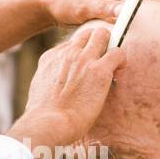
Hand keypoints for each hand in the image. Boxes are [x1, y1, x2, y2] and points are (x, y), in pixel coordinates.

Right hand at [8, 25, 125, 150]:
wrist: (48, 123)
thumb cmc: (42, 118)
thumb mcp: (38, 92)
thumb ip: (48, 84)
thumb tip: (54, 93)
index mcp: (50, 59)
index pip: (71, 45)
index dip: (81, 54)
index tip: (86, 68)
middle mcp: (67, 54)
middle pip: (87, 34)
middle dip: (97, 43)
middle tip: (102, 60)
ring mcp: (84, 59)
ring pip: (102, 35)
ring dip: (110, 47)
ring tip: (113, 65)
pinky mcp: (99, 70)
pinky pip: (117, 53)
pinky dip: (121, 61)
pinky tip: (118, 73)